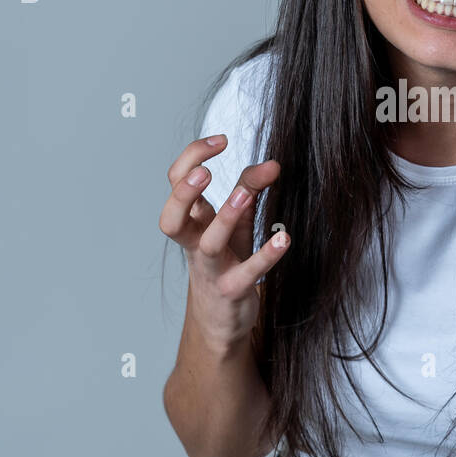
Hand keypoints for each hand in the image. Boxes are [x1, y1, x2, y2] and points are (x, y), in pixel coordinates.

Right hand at [158, 134, 288, 346]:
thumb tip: (272, 164)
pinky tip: (284, 239)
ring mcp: (211, 268)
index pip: (176, 182)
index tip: (222, 140)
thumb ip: (250, 188)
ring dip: (225, 218)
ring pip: (207, 244)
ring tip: (245, 196)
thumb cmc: (226, 260)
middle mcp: (194, 243)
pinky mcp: (232, 290)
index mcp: (191, 220)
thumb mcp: (237, 221)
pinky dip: (265, 256)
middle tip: (204, 173)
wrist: (222, 316)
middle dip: (183, 194)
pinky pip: (245, 274)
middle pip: (171, 218)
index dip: (192, 157)